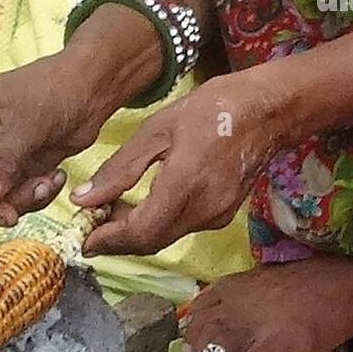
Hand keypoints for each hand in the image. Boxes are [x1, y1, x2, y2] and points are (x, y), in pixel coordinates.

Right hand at [0, 54, 119, 224]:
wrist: (90, 89)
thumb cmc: (55, 89)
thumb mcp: (27, 126)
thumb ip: (1, 162)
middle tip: (13, 212)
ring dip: (15, 203)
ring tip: (44, 183)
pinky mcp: (9, 173)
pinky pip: (9, 201)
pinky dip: (30, 199)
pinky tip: (52, 179)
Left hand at [76, 71, 289, 255]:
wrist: (269, 111)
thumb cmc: (212, 109)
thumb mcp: (157, 129)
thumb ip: (119, 169)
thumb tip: (83, 200)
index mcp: (184, 185)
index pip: (140, 232)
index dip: (109, 240)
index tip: (85, 238)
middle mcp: (202, 211)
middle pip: (150, 242)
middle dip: (118, 239)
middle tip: (93, 224)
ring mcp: (215, 218)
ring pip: (164, 238)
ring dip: (136, 230)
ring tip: (114, 209)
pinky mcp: (221, 217)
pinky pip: (180, 228)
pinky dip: (157, 223)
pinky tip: (145, 203)